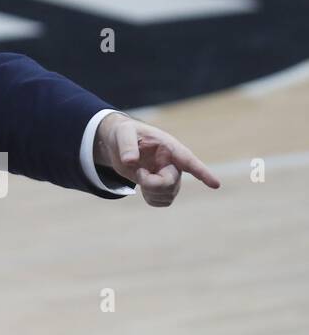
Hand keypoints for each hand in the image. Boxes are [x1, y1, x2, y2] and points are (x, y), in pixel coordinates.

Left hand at [95, 112, 220, 206]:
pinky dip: (151, 199)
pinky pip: (163, 202)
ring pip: (168, 196)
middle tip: (137, 171)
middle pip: (170, 183)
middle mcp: (174, 163)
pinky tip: (143, 187)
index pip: (188, 161)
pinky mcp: (164, 186)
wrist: (118, 143)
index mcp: (168, 147)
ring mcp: (170, 175)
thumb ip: (126, 145)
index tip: (216, 184)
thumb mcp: (123, 133)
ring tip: (139, 173)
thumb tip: (129, 161)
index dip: (202, 173)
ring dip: (150, 191)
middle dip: (151, 182)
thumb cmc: (124, 133)